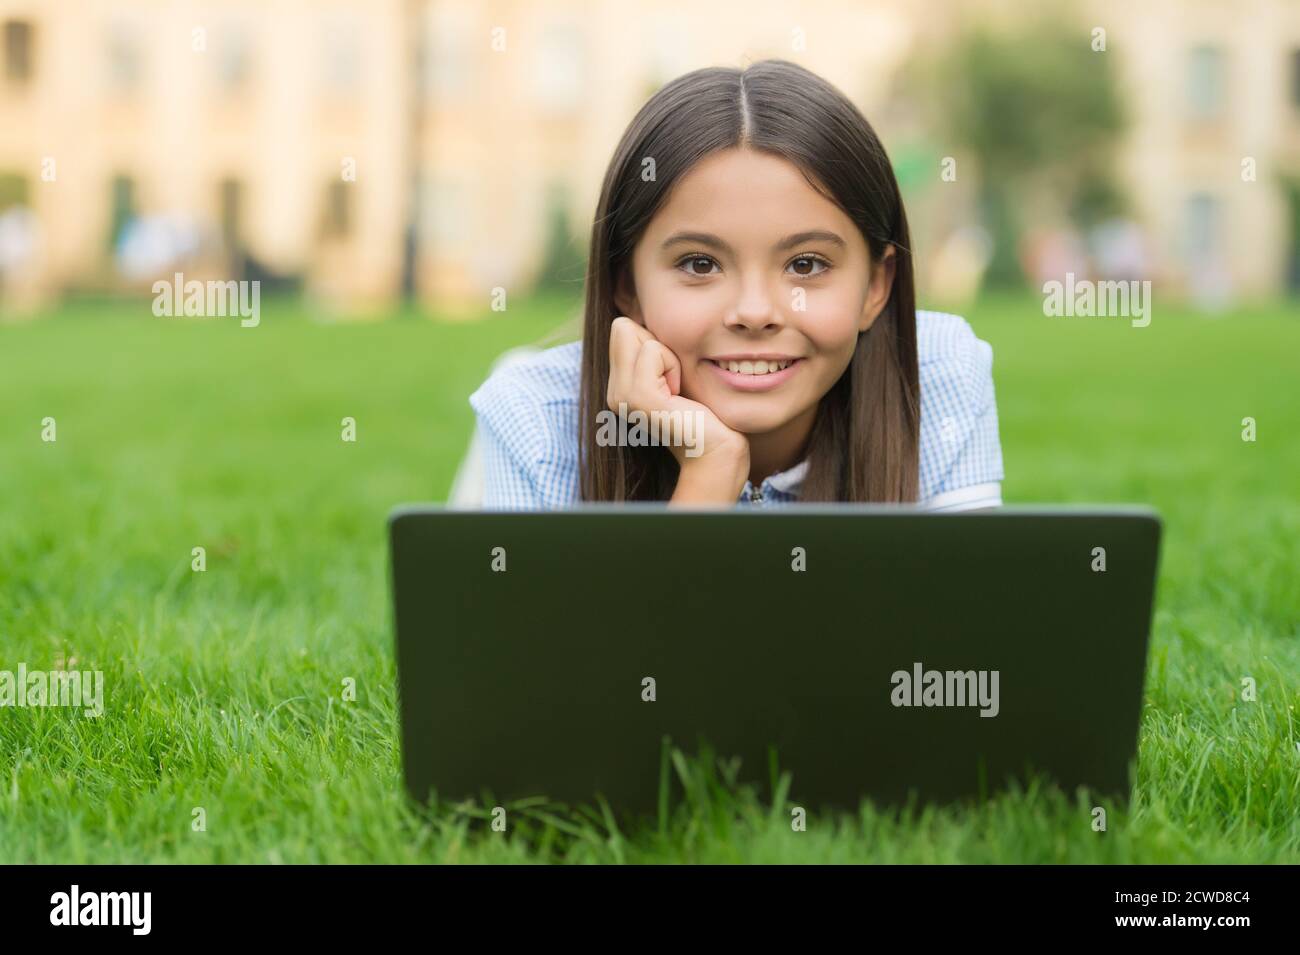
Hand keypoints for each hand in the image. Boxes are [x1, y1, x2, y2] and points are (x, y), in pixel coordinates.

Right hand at [606, 317, 748, 500]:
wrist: (716, 450)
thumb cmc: (705, 412)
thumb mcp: (673, 374)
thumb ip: (652, 350)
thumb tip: (636, 315)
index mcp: (619, 386)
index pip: (622, 328)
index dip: (654, 341)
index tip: (672, 377)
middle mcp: (614, 393)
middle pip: (623, 327)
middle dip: (659, 345)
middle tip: (676, 384)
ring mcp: (622, 397)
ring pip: (636, 334)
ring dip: (668, 356)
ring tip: (678, 391)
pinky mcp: (638, 398)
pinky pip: (652, 350)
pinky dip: (672, 364)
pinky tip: (679, 395)